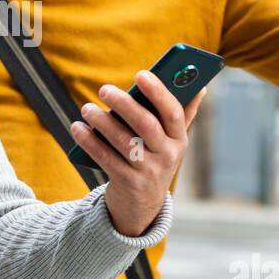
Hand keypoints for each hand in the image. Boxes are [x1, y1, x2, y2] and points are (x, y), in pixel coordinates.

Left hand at [69, 74, 205, 237]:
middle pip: (146, 124)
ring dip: (102, 121)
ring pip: (123, 141)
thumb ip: (183, 114)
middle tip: (104, 89)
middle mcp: (168, 156)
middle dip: (124, 104)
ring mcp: (148, 172)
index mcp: (180, 139)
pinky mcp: (127, 183)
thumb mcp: (170, 141)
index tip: (141, 73)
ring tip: (87, 109)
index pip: (173, 113)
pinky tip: (77, 128)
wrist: (141, 205)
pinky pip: (105, 158)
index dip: (158, 92)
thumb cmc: (154, 159)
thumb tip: (201, 87)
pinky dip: (89, 141)